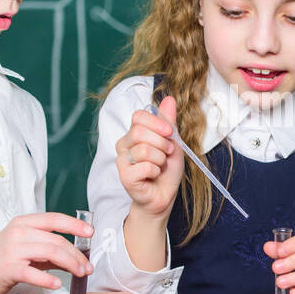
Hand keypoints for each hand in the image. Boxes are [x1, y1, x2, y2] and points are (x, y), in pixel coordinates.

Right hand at [0, 213, 93, 293]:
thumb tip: (75, 256)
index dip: (74, 224)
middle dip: (77, 254)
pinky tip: (57, 284)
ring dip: (70, 264)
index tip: (90, 232)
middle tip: (88, 266)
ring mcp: (13, 250)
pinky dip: (47, 279)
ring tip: (81, 273)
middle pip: (56, 240)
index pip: (54, 219)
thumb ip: (48, 250)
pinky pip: (32, 273)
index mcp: (23, 223)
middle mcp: (18, 233)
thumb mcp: (25, 248)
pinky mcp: (8, 269)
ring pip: (50, 253)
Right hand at [115, 95, 183, 219]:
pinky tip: (153, 176)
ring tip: (160, 166)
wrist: (163, 194)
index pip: (138, 116)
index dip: (157, 122)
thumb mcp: (172, 142)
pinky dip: (156, 171)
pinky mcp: (124, 176)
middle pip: (139, 132)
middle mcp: (124, 144)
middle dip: (162, 143)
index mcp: (134, 133)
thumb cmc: (166, 169)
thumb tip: (169, 99)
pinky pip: (144, 167)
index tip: (170, 133)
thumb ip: (169, 122)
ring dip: (160, 160)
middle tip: (167, 154)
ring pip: (144, 150)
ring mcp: (122, 160)